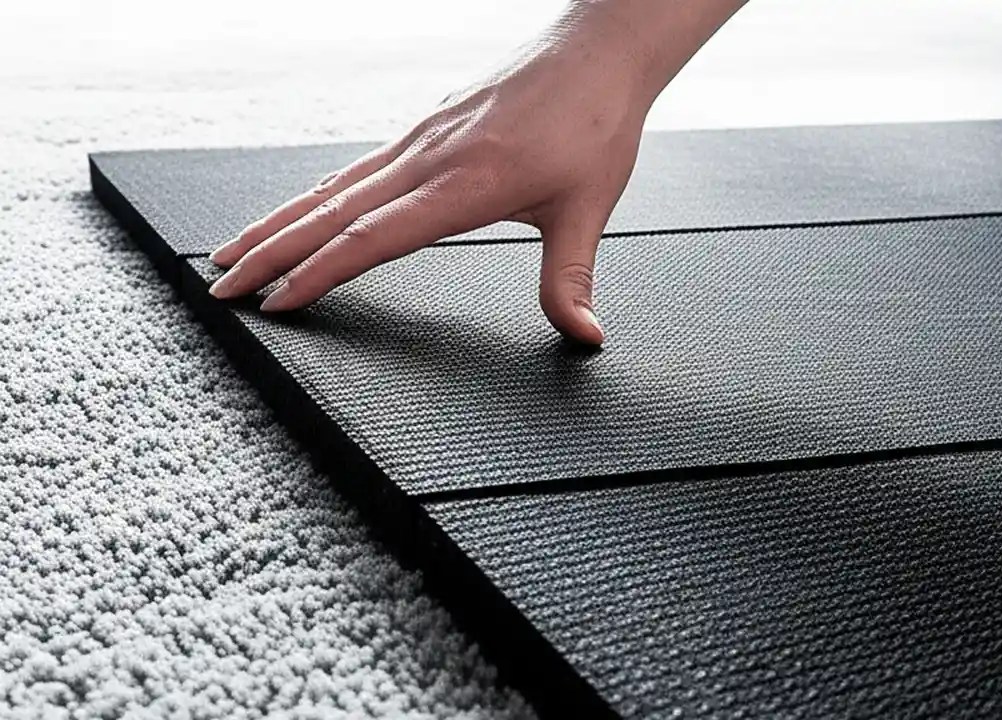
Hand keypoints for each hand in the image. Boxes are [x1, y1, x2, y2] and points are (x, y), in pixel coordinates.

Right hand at [208, 0, 746, 344]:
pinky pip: (355, 168)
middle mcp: (428, 158)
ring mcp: (421, 139)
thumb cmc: (595, 125)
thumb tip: (584, 336)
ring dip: (278, 221)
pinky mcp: (425, 127)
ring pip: (332, 186)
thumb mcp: (588, 210)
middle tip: (220, 287)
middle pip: (330, 211)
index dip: (318, 273)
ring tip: (233, 252)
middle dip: (268, 252)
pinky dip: (315, 196)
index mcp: (464, 185)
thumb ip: (571, 280)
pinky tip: (301, 211)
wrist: (597, 52)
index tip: (275, 303)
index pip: (372, 238)